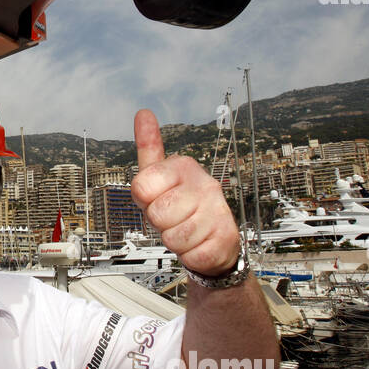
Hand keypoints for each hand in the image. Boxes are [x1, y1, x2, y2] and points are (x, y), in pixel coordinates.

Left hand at [130, 109, 239, 276]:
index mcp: (184, 166)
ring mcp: (218, 211)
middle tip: (172, 218)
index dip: (144, 200)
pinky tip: (198, 244)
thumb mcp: (159, 176)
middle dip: (159, 223)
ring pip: (173, 238)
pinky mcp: (226, 238)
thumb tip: (143, 113)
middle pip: (157, 215)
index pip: (141, 187)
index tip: (156, 198)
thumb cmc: (180, 206)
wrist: (213, 239)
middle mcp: (205, 184)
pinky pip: (191, 255)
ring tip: (184, 230)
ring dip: (174, 240)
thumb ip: (149, 147)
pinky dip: (190, 255)